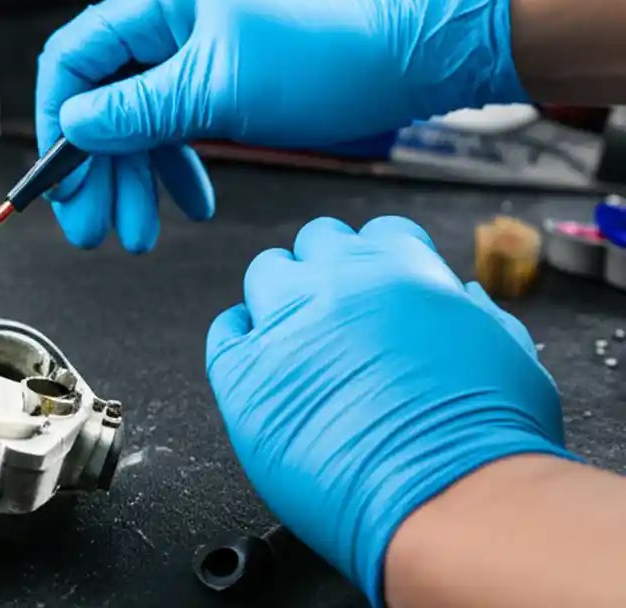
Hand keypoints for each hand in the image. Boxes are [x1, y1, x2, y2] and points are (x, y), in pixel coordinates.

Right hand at [36, 0, 527, 251]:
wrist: (405, 58)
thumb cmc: (324, 55)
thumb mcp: (218, 89)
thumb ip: (138, 109)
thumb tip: (74, 125)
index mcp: (156, 5)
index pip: (73, 59)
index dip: (57, 122)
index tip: (59, 181)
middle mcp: (164, 27)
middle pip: (100, 102)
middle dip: (96, 171)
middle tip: (93, 230)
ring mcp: (189, 58)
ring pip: (136, 125)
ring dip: (135, 182)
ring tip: (138, 236)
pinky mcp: (216, 86)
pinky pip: (175, 131)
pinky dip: (177, 172)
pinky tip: (191, 206)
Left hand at [205, 216, 572, 604]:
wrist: (448, 497)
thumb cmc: (489, 437)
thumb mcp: (508, 353)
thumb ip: (473, 315)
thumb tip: (459, 297)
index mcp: (401, 267)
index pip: (376, 236)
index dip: (380, 265)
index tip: (382, 293)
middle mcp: (336, 283)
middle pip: (314, 247)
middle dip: (328, 274)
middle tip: (339, 318)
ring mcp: (286, 325)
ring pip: (265, 277)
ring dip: (281, 299)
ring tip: (300, 342)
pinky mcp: (244, 375)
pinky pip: (224, 335)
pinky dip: (240, 341)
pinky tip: (262, 364)